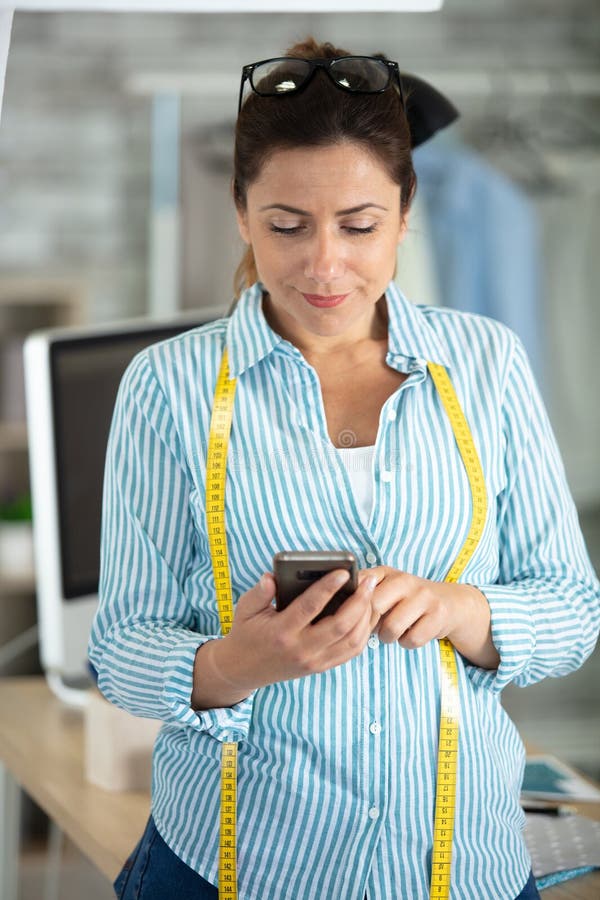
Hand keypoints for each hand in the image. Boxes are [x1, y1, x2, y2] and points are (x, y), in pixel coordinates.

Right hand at [191, 568, 378, 709]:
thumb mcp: (245, 609)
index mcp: (281, 632)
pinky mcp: (321, 667)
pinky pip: (351, 651)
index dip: (328, 588)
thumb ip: (259, 592)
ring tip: (370, 594)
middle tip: (369, 581)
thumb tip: (272, 576)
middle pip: (340, 626)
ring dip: (366, 616)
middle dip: (359, 601)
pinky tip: (366, 614)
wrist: (243, 669)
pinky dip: (364, 633)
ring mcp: (314, 661)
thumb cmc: (247, 633)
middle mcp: (301, 649)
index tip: (342, 571)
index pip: (309, 607)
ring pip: (352, 640)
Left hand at [366, 566, 498, 668]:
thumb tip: (337, 604)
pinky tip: (410, 634)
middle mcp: (405, 580)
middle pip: (374, 606)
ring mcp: (424, 597)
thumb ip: (363, 592)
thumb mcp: (386, 587)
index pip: (360, 588)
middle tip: (373, 628)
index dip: (354, 608)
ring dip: (388, 637)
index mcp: (387, 572)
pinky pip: (411, 640)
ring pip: (391, 628)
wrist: (449, 603)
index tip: (355, 617)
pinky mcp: (438, 615)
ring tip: (392, 631)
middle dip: (369, 624)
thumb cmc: (407, 599)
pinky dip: (407, 643)